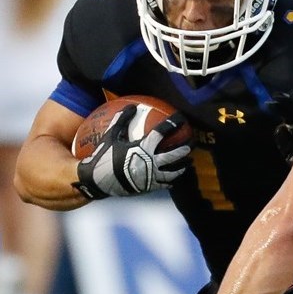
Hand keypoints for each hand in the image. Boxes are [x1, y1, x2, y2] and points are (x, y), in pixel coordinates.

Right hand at [75, 105, 190, 198]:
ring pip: (173, 172)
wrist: (98, 181)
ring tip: (189, 163)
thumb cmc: (103, 157)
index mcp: (143, 148)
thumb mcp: (110, 137)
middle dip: (185, 147)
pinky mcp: (149, 187)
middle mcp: (151, 162)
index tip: (181, 119)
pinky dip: (171, 180)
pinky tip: (174, 179)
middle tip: (193, 143)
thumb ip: (121, 121)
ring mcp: (151, 177)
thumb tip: (131, 106)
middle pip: (174, 154)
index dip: (172, 124)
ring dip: (182, 166)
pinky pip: (164, 184)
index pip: (161, 133)